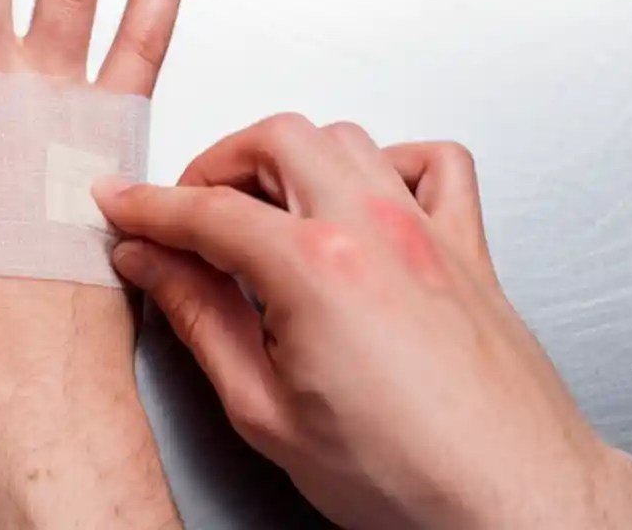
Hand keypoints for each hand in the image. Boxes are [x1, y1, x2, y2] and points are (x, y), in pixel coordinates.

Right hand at [95, 116, 631, 528]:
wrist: (510, 500)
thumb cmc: (404, 473)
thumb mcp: (263, 409)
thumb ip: (199, 318)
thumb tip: (152, 265)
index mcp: (315, 268)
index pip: (206, 210)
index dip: (149, 204)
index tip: (120, 204)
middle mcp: (374, 229)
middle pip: (275, 140)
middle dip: (214, 164)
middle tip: (183, 210)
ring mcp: (426, 230)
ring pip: (343, 137)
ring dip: (288, 157)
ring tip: (258, 205)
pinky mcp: (466, 247)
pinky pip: (432, 162)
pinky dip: (385, 161)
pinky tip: (359, 196)